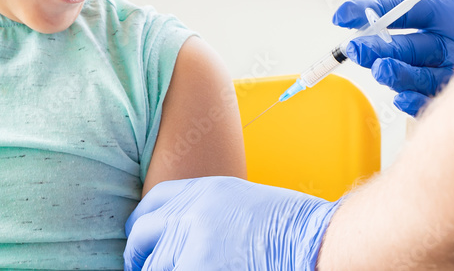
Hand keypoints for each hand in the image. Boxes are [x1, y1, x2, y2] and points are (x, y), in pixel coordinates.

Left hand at [124, 176, 339, 270]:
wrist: (315, 241)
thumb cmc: (292, 228)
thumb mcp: (242, 203)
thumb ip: (207, 213)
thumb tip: (183, 236)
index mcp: (204, 189)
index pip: (154, 201)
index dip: (143, 224)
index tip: (142, 239)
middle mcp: (192, 211)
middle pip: (143, 233)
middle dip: (138, 254)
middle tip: (140, 267)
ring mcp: (193, 241)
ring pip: (154, 263)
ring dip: (157, 270)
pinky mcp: (198, 267)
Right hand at [333, 0, 453, 115]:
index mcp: (443, 8)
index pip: (395, 9)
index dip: (366, 11)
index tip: (343, 16)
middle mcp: (444, 39)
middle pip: (396, 44)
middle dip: (372, 46)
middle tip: (356, 48)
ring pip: (410, 73)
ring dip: (391, 73)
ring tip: (381, 70)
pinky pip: (433, 100)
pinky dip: (413, 100)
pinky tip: (402, 95)